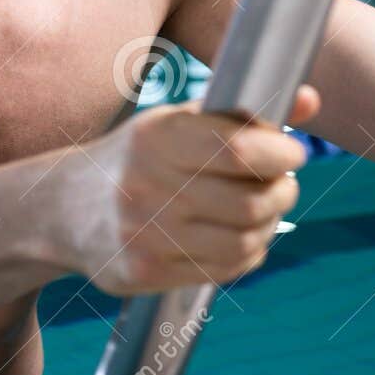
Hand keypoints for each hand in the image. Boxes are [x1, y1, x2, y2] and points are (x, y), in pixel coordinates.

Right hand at [69, 85, 317, 295]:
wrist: (62, 209)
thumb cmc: (134, 159)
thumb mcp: (174, 124)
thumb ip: (239, 114)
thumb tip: (311, 102)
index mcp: (154, 138)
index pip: (239, 148)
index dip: (281, 153)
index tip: (291, 153)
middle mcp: (145, 185)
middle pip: (251, 200)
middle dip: (282, 191)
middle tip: (281, 183)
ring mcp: (143, 233)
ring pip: (245, 239)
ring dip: (268, 224)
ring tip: (262, 210)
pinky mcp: (144, 272)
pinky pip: (224, 269)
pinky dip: (247, 252)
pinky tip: (236, 236)